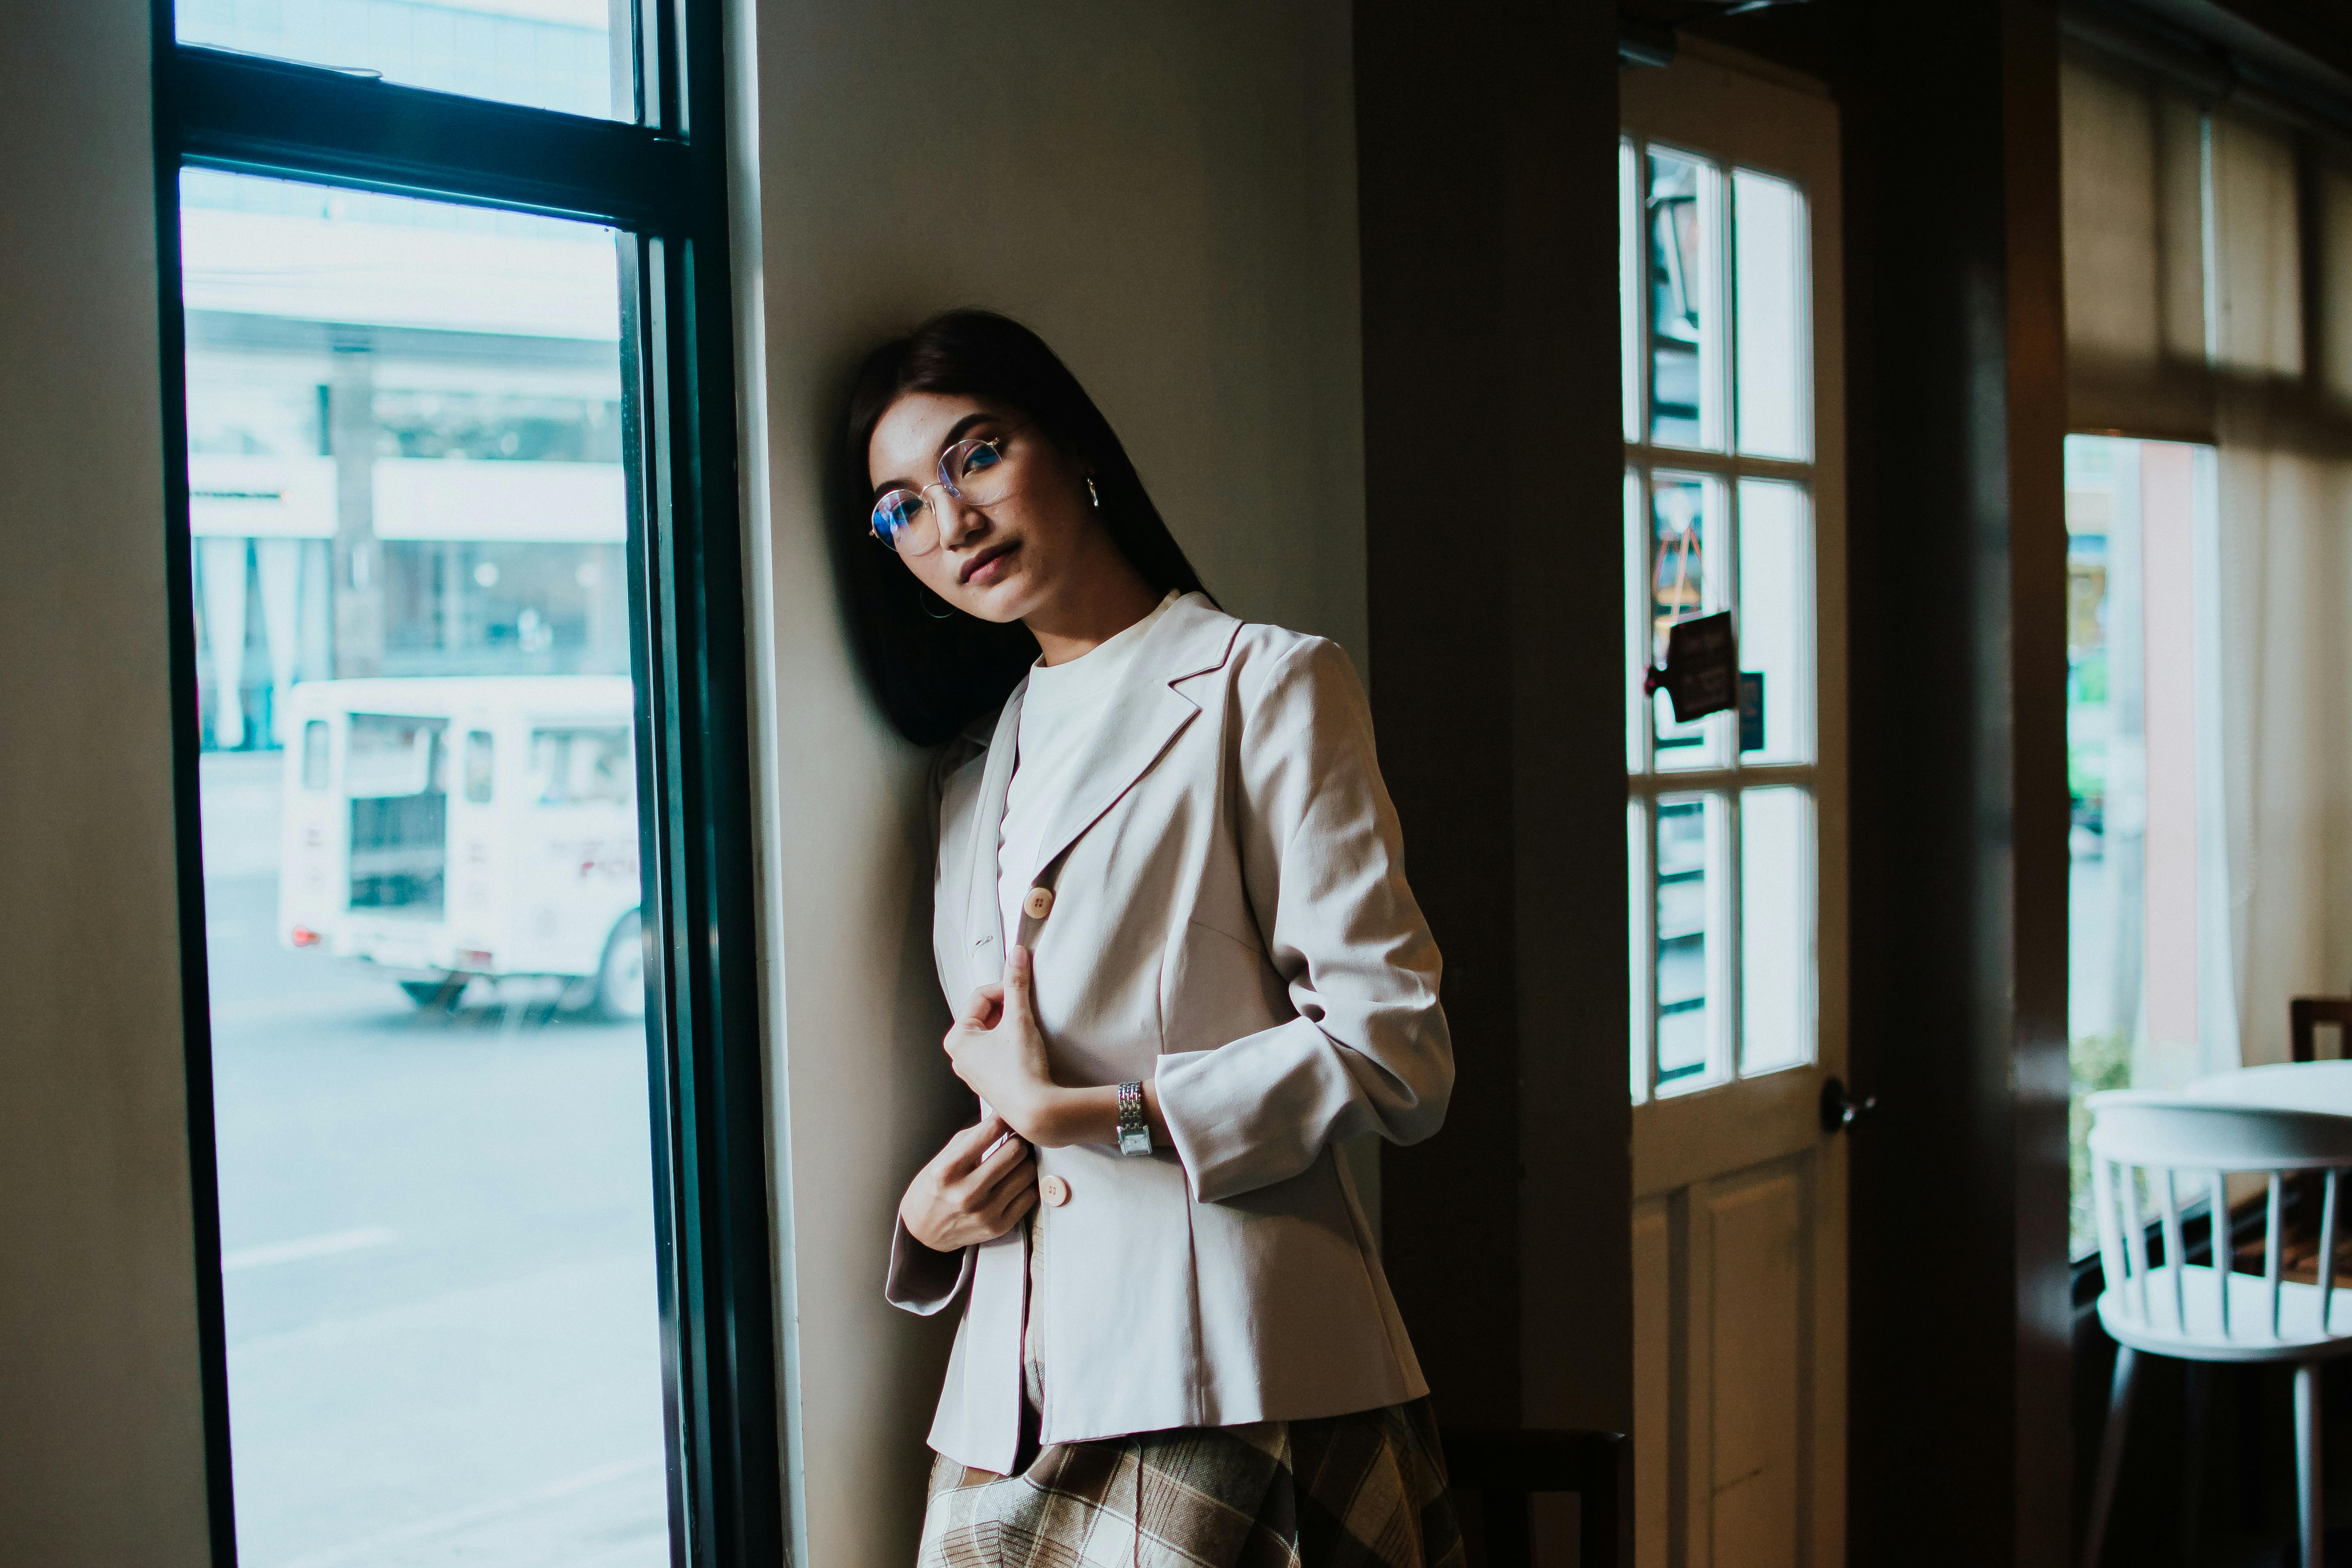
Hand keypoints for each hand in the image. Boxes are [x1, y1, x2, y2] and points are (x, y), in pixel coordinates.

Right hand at [899, 1113, 1037, 1251]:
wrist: (924, 1231)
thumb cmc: (935, 1189)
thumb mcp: (943, 1158)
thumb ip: (972, 1137)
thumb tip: (1004, 1117)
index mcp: (948, 1170)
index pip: (990, 1132)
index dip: (1003, 1120)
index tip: (1005, 1119)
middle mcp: (966, 1193)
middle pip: (1015, 1152)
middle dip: (1017, 1141)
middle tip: (1013, 1141)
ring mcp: (985, 1212)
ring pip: (1027, 1172)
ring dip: (1024, 1162)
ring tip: (1014, 1162)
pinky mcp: (998, 1226)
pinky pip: (1030, 1196)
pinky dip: (1026, 1185)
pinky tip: (1014, 1182)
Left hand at [943, 945, 1058, 1140]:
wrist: (1037, 1111)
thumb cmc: (1022, 1070)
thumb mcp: (1019, 1019)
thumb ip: (1017, 983)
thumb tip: (1018, 954)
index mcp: (957, 1039)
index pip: (981, 996)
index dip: (1006, 988)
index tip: (1025, 988)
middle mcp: (960, 1057)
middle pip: (985, 1014)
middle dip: (1008, 1008)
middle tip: (1028, 1012)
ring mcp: (974, 1071)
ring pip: (993, 1032)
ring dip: (1011, 1025)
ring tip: (1029, 1032)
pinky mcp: (990, 1081)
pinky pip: (998, 1051)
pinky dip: (1012, 1043)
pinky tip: (1027, 1049)